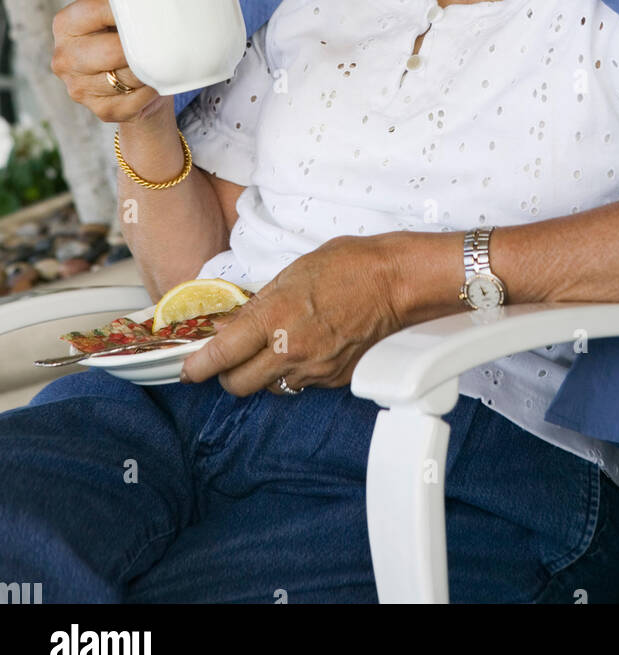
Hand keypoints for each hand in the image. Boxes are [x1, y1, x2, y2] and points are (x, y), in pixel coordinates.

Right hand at [51, 0, 170, 123]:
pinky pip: (137, 97)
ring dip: (151, 68)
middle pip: (112, 50)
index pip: (96, 11)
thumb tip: (153, 2)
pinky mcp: (102, 110)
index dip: (128, 9)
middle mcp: (65, 58)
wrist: (133, 82)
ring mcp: (79, 88)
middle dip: (142, 46)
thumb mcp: (119, 18)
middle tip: (164, 38)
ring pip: (127, 76)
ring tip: (162, 58)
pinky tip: (157, 79)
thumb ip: (126, 7)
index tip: (152, 7)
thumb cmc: (128, 39)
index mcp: (65, 26)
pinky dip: (153, 87)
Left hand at [178, 234, 407, 394]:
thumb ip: (258, 304)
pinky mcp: (333, 380)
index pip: (221, 355)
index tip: (187, 370)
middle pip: (238, 385)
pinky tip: (304, 350)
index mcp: (273, 317)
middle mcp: (289, 350)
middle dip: (228, 375)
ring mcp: (313, 369)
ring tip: (274, 349)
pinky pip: (300, 386)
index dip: (197, 367)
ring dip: (262, 376)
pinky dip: (294, 373)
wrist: (394, 282)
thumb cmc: (346, 265)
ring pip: (269, 388)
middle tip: (231, 359)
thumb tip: (231, 326)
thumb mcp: (291, 273)